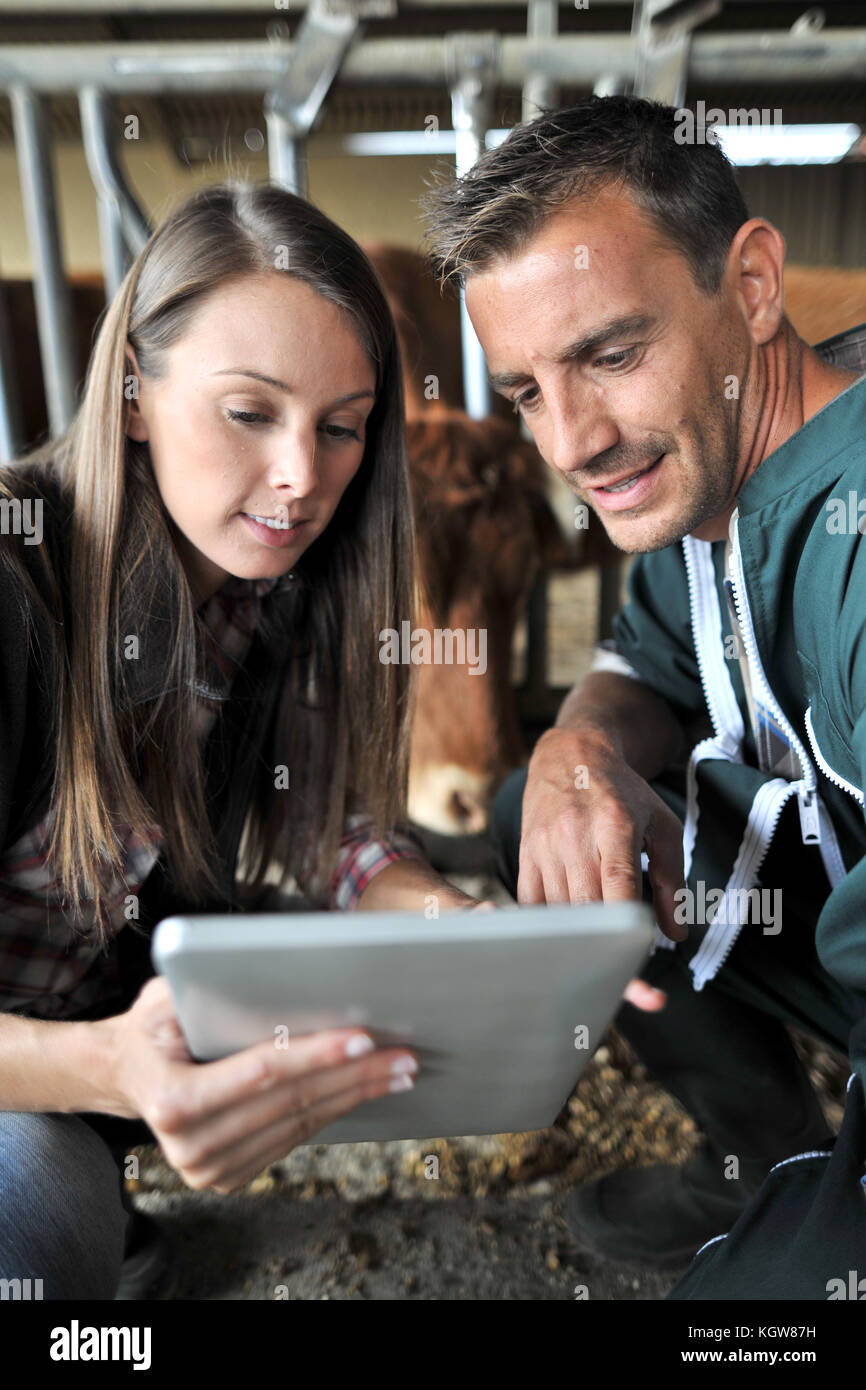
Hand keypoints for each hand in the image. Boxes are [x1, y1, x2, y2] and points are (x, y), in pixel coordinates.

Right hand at [95, 977, 418, 1192]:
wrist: (127, 1074)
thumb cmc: (154, 1024)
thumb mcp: (165, 996)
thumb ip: (208, 987)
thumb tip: (273, 971)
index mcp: (172, 1100)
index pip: (261, 1073)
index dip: (316, 1054)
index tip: (365, 1038)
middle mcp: (189, 1147)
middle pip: (291, 1102)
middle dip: (355, 1077)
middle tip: (405, 1056)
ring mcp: (209, 1170)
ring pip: (300, 1124)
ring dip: (356, 1096)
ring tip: (400, 1072)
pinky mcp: (228, 1176)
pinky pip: (293, 1138)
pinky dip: (333, 1111)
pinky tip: (365, 1090)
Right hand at [519, 727, 687, 1010]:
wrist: (569, 756)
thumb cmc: (623, 793)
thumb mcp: (661, 825)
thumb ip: (671, 880)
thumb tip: (674, 934)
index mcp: (613, 827)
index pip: (618, 891)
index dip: (628, 935)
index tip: (642, 973)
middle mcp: (574, 839)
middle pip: (586, 913)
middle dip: (607, 956)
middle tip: (635, 994)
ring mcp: (544, 848)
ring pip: (558, 915)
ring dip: (579, 948)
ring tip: (602, 974)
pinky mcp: (525, 857)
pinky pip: (533, 908)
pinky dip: (550, 933)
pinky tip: (568, 948)